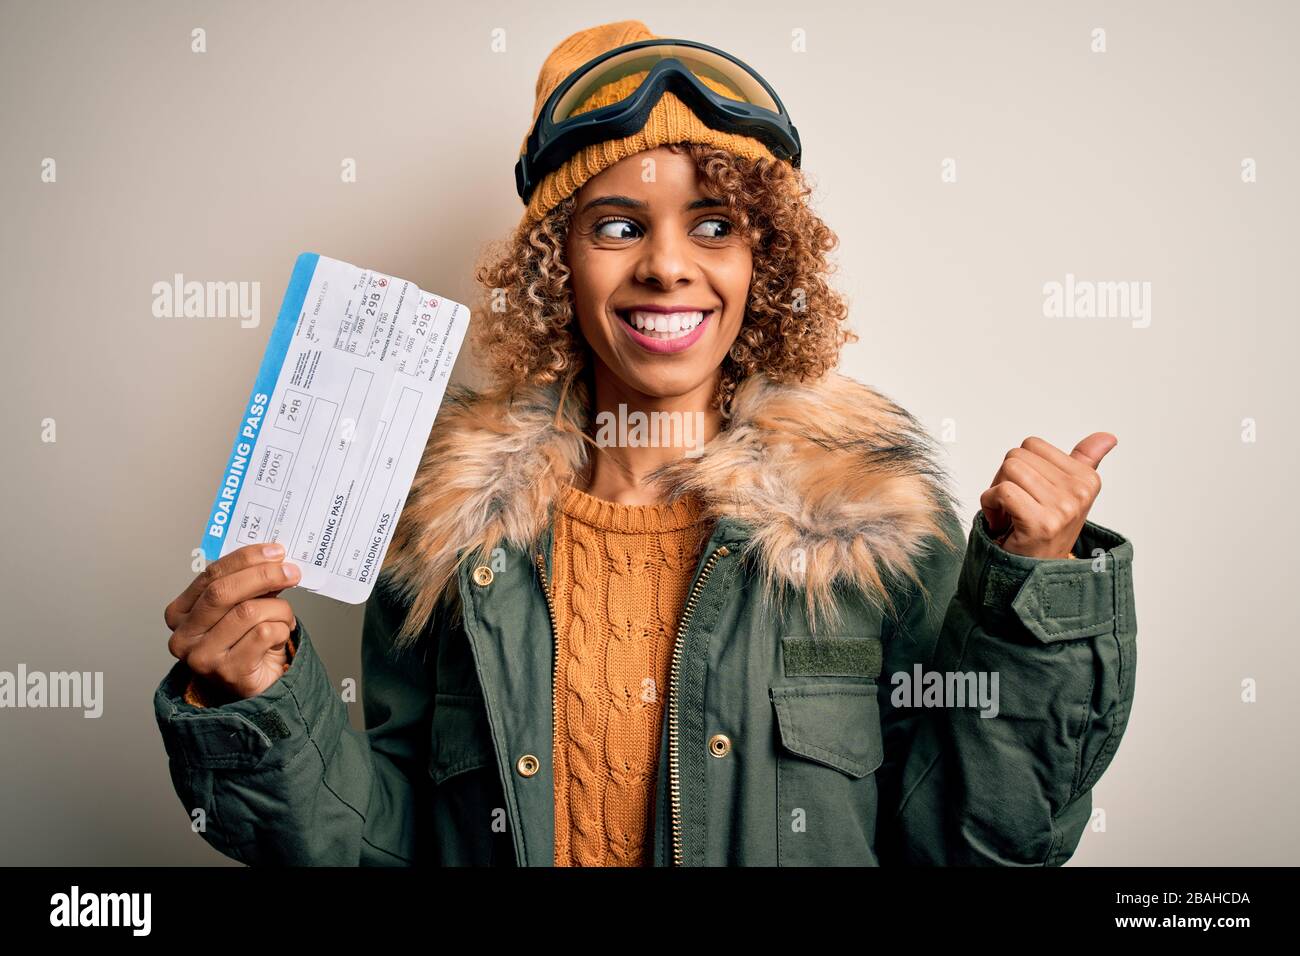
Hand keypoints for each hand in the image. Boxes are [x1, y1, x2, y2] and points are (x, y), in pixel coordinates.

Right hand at [164, 543, 300, 701]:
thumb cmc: (247, 643)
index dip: (246, 559)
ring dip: (279, 609)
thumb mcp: (241, 607)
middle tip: (291, 572)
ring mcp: (202, 657)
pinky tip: (281, 636)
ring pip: (249, 612)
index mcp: (180, 612)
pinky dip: (282, 629)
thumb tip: (273, 559)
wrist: (255, 686)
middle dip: (263, 576)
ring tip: (286, 618)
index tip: (275, 551)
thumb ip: (248, 585)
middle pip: (224, 592)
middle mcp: (184, 636)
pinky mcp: (228, 672)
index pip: (211, 575)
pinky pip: (264, 634)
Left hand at [979, 432, 1116, 559]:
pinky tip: (1002, 523)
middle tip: (1015, 506)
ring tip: (1010, 515)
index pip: (1032, 445)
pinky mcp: (1041, 523)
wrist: (1035, 574)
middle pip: (1016, 456)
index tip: (1028, 493)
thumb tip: (1108, 437)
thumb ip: (1085, 461)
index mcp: (1088, 479)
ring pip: (1008, 470)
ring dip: (996, 493)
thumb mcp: (1069, 493)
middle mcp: (1080, 492)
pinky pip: (1002, 491)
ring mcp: (1062, 508)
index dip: (1021, 467)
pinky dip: (990, 504)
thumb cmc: (1046, 530)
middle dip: (1005, 478)